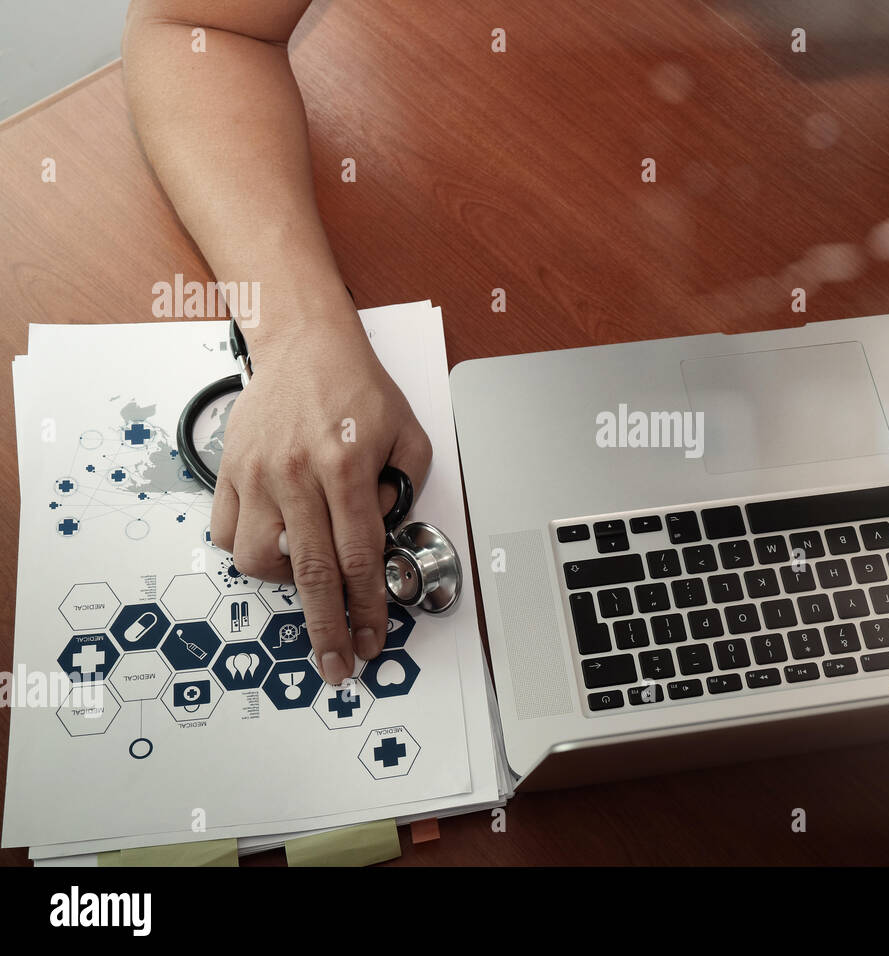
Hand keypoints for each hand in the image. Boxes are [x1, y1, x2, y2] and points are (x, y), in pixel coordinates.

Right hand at [208, 317, 432, 684]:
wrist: (304, 344)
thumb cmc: (357, 387)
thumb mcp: (409, 433)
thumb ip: (407, 490)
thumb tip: (385, 538)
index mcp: (346, 468)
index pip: (359, 558)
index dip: (367, 607)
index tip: (372, 639)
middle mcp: (297, 476)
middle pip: (310, 573)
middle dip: (327, 627)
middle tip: (336, 663)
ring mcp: (256, 475)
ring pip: (256, 560)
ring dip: (284, 584)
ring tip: (307, 577)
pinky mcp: (228, 472)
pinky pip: (224, 533)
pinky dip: (246, 551)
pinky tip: (272, 546)